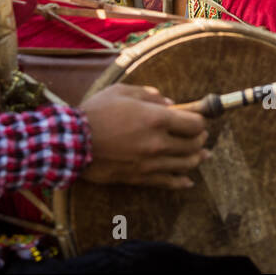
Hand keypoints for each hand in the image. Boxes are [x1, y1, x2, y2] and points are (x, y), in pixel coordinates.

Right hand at [80, 83, 209, 188]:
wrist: (72, 142)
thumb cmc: (96, 112)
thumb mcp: (121, 91)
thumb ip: (148, 94)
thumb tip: (168, 102)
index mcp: (156, 118)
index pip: (194, 124)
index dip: (201, 122)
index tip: (199, 120)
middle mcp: (158, 143)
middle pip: (193, 145)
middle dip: (200, 140)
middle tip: (201, 137)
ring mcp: (149, 163)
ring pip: (184, 165)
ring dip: (197, 160)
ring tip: (203, 156)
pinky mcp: (139, 178)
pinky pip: (166, 182)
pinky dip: (180, 182)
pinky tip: (188, 182)